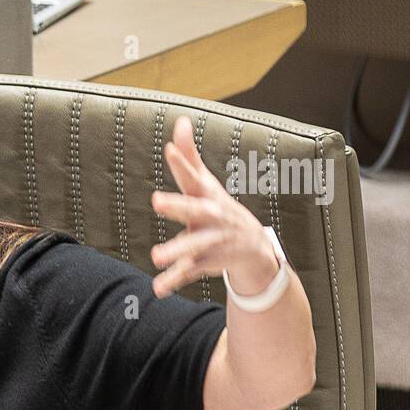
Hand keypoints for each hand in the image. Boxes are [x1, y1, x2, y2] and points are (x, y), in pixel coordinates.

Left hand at [149, 115, 277, 298]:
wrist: (253, 246)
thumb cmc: (218, 207)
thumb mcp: (205, 183)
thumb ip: (189, 156)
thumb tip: (180, 121)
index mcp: (207, 196)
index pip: (193, 176)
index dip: (182, 163)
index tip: (169, 149)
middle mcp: (211, 218)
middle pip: (195, 210)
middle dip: (178, 206)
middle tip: (156, 200)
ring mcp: (210, 242)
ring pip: (193, 246)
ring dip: (176, 251)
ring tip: (156, 256)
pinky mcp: (205, 263)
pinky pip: (188, 273)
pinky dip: (173, 281)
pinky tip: (158, 288)